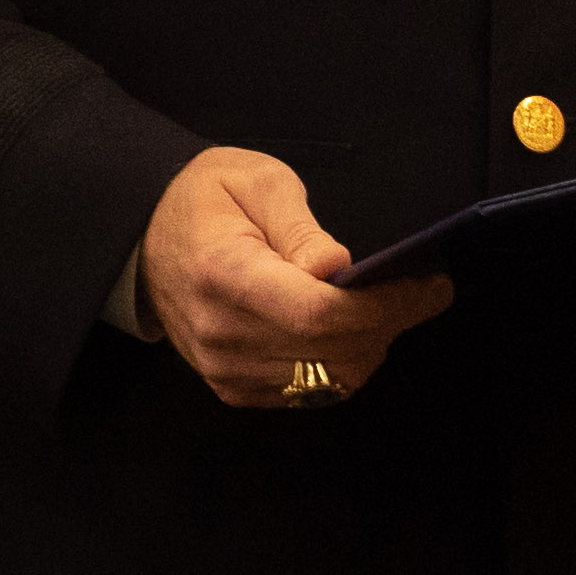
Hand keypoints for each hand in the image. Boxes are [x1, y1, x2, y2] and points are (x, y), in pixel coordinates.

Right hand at [136, 146, 453, 407]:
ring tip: (388, 307)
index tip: (431, 287)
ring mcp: (224, 369)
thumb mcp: (256, 182)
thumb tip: (340, 269)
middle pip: (332, 352)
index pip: (319, 314)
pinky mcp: (232, 388)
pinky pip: (308, 392)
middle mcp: (221, 333)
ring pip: (328, 381)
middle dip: (391, 324)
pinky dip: (343, 365)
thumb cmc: (205, 200)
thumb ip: (301, 227)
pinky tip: (353, 330)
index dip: (386, 307)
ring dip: (371, 347)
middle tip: (422, 292)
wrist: (144, 238)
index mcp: (225, 274)